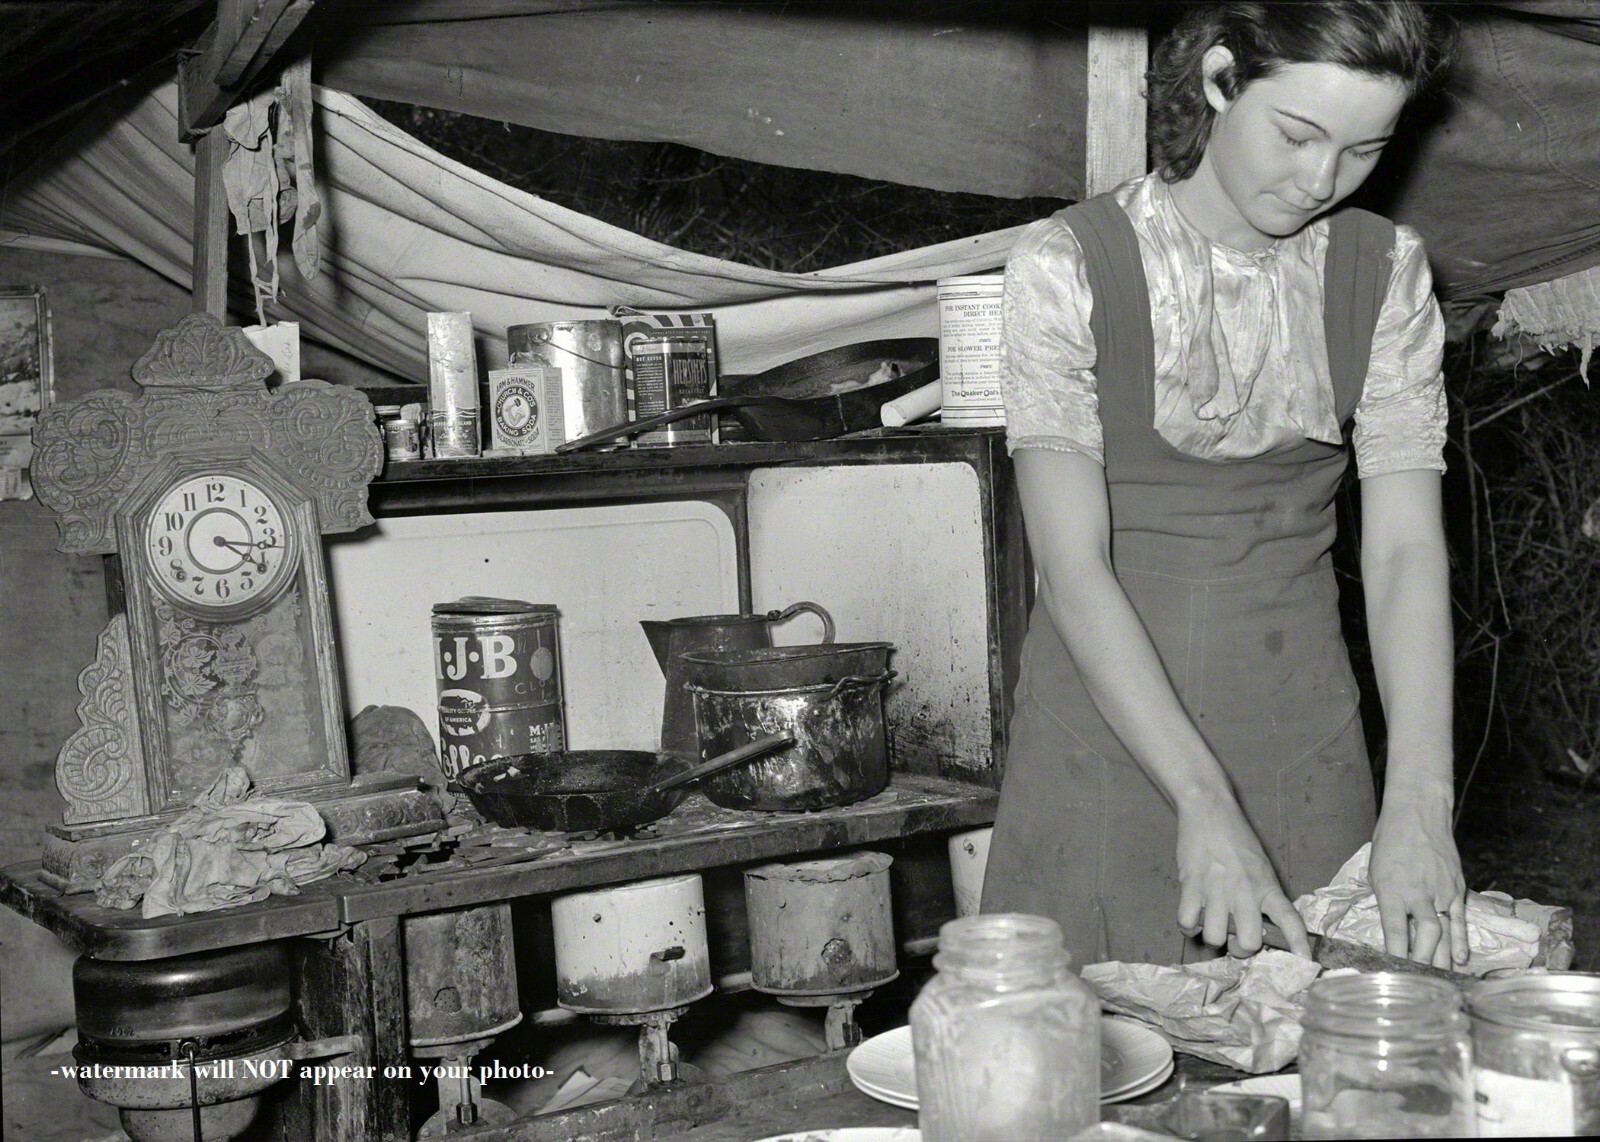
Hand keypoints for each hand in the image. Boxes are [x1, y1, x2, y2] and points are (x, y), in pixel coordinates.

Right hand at [1176, 793, 1311, 958]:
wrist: (1210, 811)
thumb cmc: (1236, 838)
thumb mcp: (1260, 866)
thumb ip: (1262, 895)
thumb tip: (1260, 925)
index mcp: (1267, 886)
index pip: (1289, 920)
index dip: (1298, 945)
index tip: (1303, 962)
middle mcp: (1245, 892)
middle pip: (1248, 942)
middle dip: (1241, 948)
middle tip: (1235, 939)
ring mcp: (1217, 890)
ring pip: (1216, 937)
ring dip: (1212, 936)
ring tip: (1211, 922)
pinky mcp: (1191, 885)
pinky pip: (1188, 923)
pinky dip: (1188, 926)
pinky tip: (1192, 916)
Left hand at [1370, 788, 1466, 967]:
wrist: (1418, 813)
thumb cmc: (1389, 842)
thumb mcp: (1376, 873)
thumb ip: (1386, 903)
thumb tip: (1393, 931)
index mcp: (1392, 891)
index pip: (1395, 932)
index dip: (1395, 956)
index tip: (1393, 974)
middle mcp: (1419, 894)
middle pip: (1426, 937)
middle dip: (1423, 963)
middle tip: (1419, 984)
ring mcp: (1442, 892)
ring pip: (1445, 933)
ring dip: (1443, 959)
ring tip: (1440, 981)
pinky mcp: (1457, 888)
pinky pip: (1460, 920)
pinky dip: (1461, 941)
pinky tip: (1461, 959)